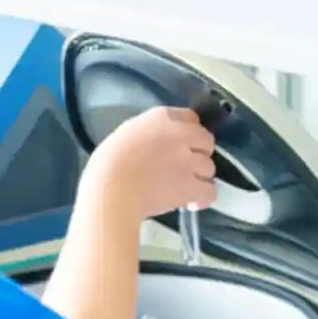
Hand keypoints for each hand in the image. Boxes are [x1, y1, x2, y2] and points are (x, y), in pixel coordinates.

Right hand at [78, 106, 217, 220]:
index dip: (187, 132)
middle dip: (198, 153)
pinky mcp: (191, 186)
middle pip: (206, 140)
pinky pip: (210, 191)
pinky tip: (191, 201)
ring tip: (183, 186)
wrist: (111, 191)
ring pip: (209, 167)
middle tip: (183, 165)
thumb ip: (148, 133)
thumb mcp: (126, 133)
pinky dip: (202, 198)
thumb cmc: (107, 164)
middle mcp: (180, 135)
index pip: (190, 117)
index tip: (179, 143)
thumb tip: (157, 142)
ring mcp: (188, 161)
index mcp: (161, 118)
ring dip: (199, 176)